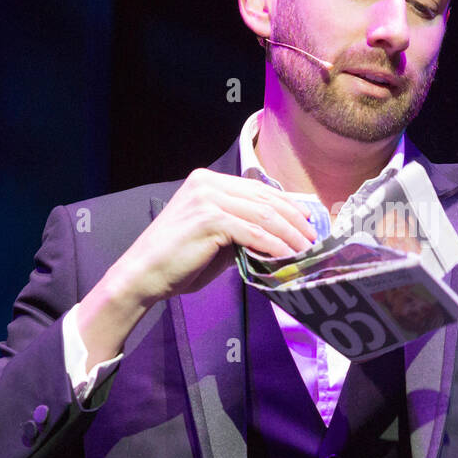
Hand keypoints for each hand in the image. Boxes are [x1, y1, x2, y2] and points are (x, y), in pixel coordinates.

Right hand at [109, 169, 317, 304]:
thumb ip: (243, 229)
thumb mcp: (216, 238)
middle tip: (314, 239)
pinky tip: (287, 257)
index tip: (308, 223)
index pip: (259, 190)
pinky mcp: (210, 218)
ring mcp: (208, 198)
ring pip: (264, 215)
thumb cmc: (178, 262)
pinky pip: (254, 232)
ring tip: (306, 251)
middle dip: (295, 221)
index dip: (288, 206)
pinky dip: (275, 246)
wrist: (143, 276)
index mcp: (208, 182)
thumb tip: (282, 234)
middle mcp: (208, 183)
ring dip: (290, 236)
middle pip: (266, 200)